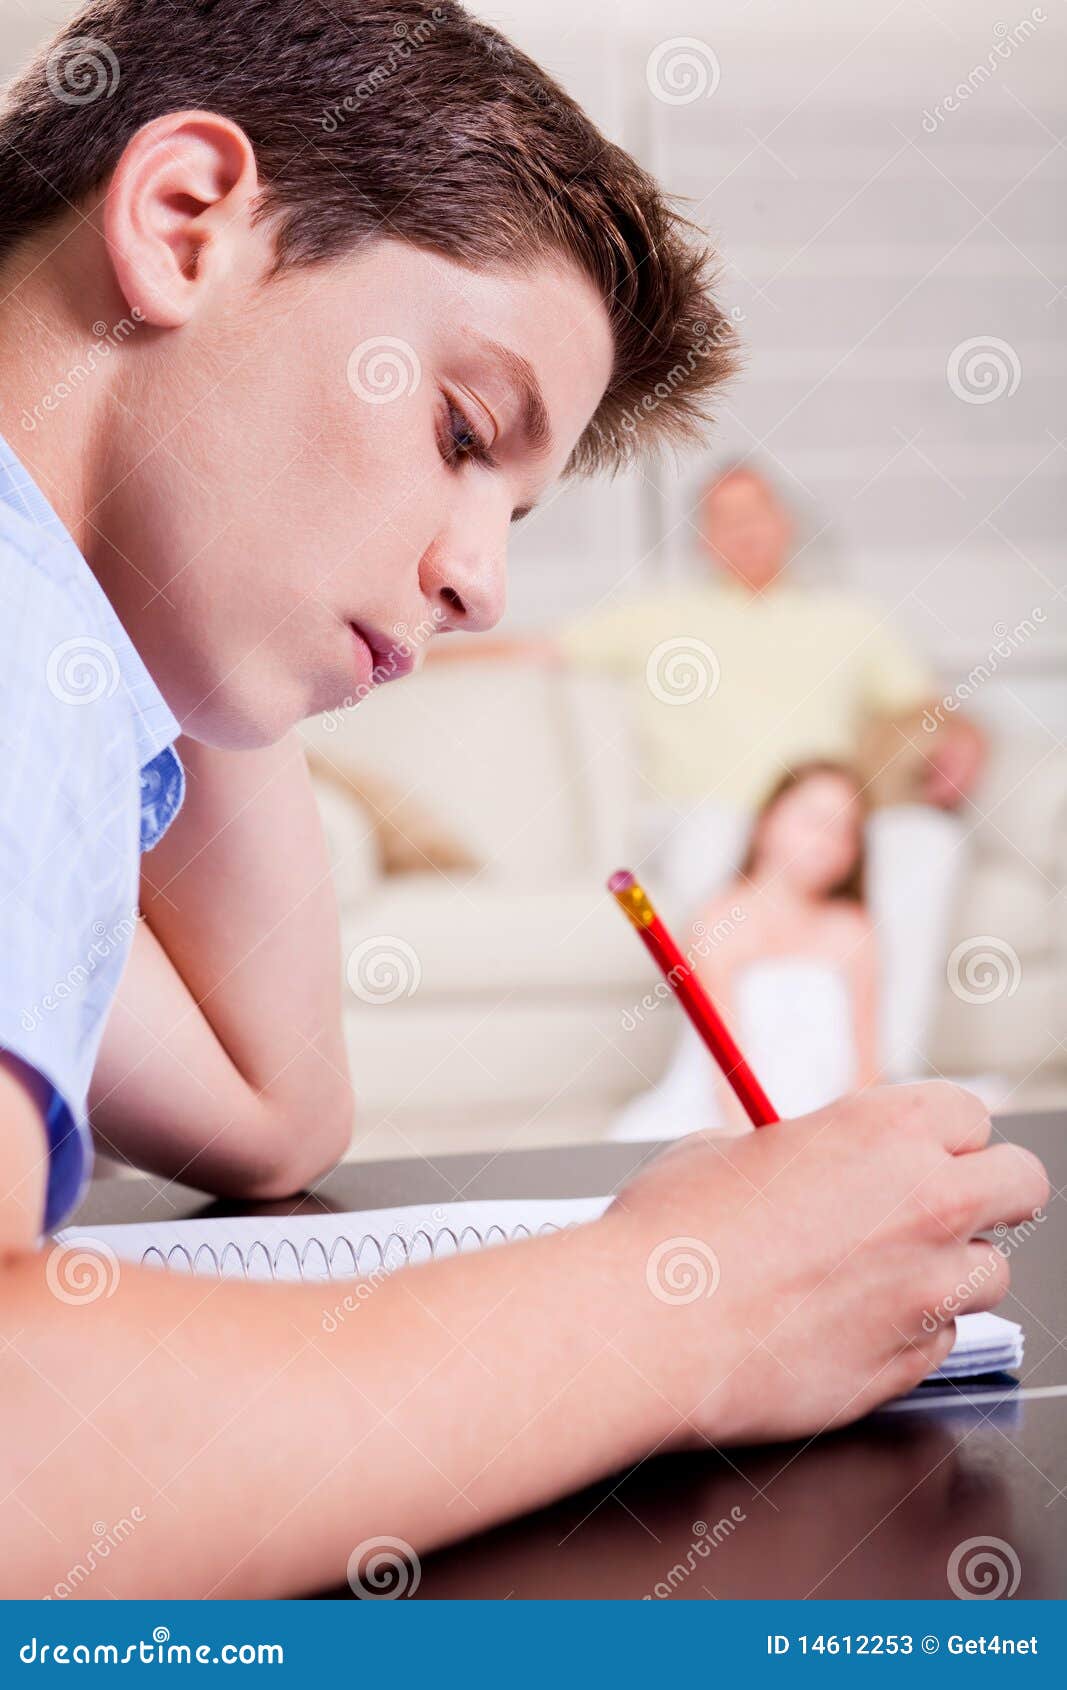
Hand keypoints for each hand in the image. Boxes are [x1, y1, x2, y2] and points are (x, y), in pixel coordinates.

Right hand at [605, 1083, 1046, 1445]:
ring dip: (945, 1272)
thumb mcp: (723, 1148)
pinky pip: (941, 1341)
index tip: (909, 1153)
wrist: (647, 1328)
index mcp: (884, 1129)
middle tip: (932, 1208)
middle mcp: (927, 1202)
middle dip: (986, 1194)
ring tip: (872, 1276)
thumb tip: (802, 1163)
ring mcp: (926, 1289)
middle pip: (1022, 1183)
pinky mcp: (909, 1363)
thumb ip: (794, 1151)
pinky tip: (841, 1325)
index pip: (971, 1114)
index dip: (939, 1135)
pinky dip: (906, 1334)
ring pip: (990, 1274)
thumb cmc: (673, 1235)